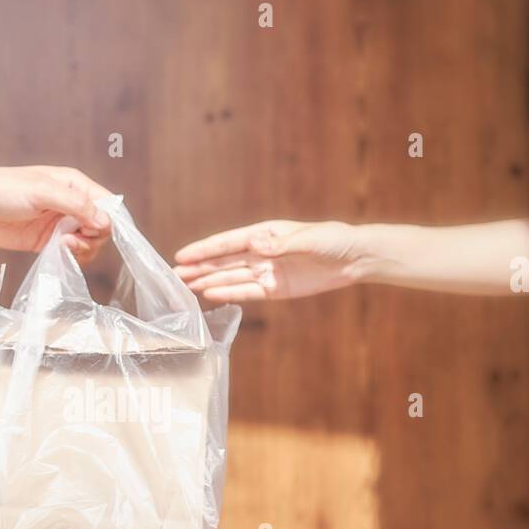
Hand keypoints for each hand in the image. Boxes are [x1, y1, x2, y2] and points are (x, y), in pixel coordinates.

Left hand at [0, 165, 111, 263]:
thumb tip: (105, 222)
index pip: (107, 204)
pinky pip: (71, 253)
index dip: (108, 221)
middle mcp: (71, 204)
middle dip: (93, 238)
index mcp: (74, 184)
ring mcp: (60, 224)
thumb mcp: (40, 192)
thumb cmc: (1, 190)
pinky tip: (58, 253)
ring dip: (82, 249)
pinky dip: (70, 257)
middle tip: (71, 241)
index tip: (94, 232)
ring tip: (62, 246)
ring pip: (89, 243)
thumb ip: (74, 205)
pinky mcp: (48, 242)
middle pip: (101, 227)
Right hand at [173, 219, 369, 300]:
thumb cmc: (333, 240)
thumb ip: (280, 244)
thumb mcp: (309, 239)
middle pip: (224, 261)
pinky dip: (229, 293)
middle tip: (173, 274)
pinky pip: (247, 292)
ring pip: (231, 276)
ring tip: (185, 286)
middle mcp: (261, 251)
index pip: (228, 242)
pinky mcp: (276, 289)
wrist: (355, 258)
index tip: (182, 255)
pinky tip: (210, 295)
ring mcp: (267, 271)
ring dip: (208, 281)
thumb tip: (255, 245)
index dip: (204, 249)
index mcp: (266, 233)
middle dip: (199, 267)